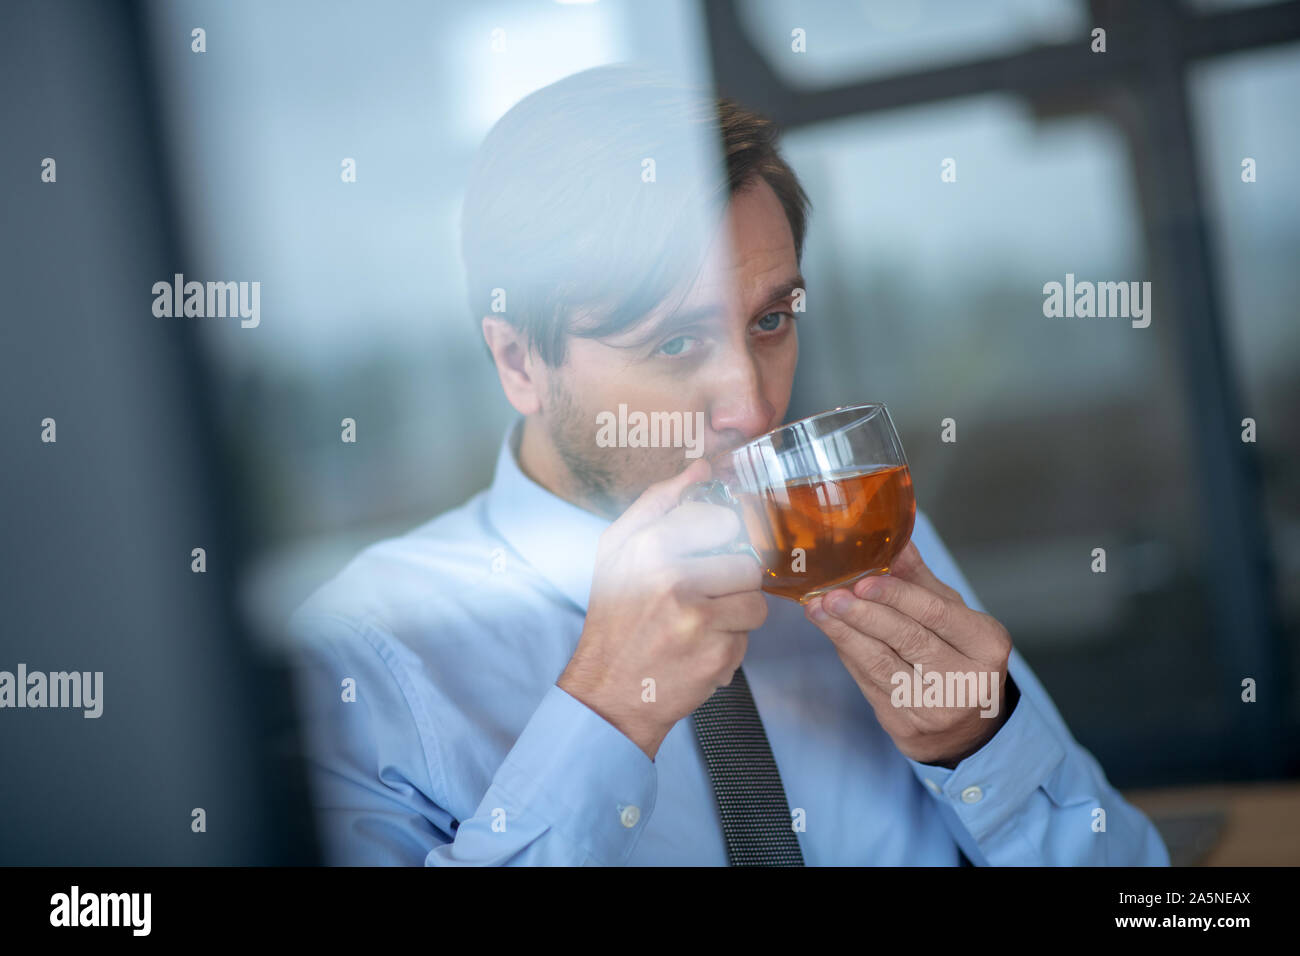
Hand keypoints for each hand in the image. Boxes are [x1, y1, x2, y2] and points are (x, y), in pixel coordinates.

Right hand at [558, 458, 767, 760]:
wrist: (608, 693)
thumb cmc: (614, 618)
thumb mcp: (616, 551)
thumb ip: (656, 504)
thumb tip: (700, 468)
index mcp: (649, 546)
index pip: (723, 520)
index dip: (725, 538)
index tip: (713, 551)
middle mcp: (672, 579)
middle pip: (747, 563)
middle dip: (733, 582)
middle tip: (706, 595)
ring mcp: (697, 620)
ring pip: (756, 601)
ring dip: (737, 614)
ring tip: (704, 622)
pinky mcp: (716, 655)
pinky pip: (748, 637)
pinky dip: (730, 644)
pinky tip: (700, 648)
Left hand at [804, 541, 1011, 767]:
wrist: (966, 729)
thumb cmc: (959, 659)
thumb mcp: (955, 617)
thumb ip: (922, 581)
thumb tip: (895, 542)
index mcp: (986, 645)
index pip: (937, 613)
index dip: (897, 595)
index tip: (863, 579)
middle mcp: (965, 680)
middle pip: (908, 639)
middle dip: (864, 614)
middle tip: (832, 594)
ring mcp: (935, 708)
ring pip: (881, 663)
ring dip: (844, 633)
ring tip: (819, 609)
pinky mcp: (905, 725)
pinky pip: (868, 682)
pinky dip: (847, 653)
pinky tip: (831, 632)